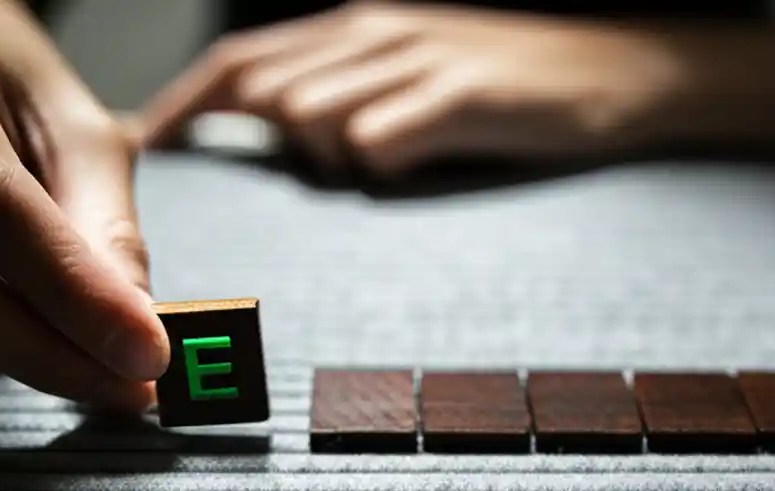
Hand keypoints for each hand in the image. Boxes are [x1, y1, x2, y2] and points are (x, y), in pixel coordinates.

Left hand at [142, 2, 685, 174]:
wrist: (622, 73)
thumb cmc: (514, 85)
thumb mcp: (417, 71)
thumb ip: (350, 91)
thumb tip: (288, 131)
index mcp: (357, 29)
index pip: (241, 60)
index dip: (188, 103)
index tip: (153, 144)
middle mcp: (373, 34)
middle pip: (261, 86)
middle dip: (259, 139)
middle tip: (296, 178)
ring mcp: (415, 61)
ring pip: (310, 114)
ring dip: (330, 154)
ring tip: (394, 158)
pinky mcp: (457, 96)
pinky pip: (375, 140)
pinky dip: (380, 164)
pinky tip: (420, 162)